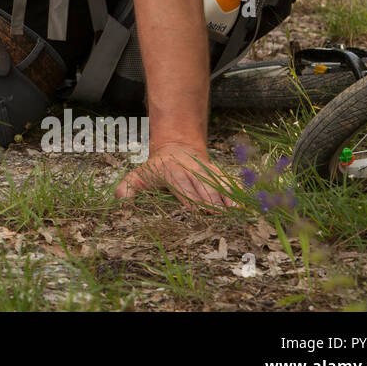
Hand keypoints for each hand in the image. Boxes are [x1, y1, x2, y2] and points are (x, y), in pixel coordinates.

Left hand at [114, 142, 237, 208]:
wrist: (176, 148)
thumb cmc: (155, 169)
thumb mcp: (137, 176)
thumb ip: (126, 189)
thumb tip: (121, 203)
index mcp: (171, 171)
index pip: (182, 186)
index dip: (190, 199)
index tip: (197, 212)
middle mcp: (191, 170)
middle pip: (203, 186)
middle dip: (211, 201)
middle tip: (218, 217)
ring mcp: (206, 170)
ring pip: (218, 182)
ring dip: (227, 197)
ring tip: (236, 213)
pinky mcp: (217, 172)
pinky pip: (229, 182)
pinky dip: (237, 192)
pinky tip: (244, 206)